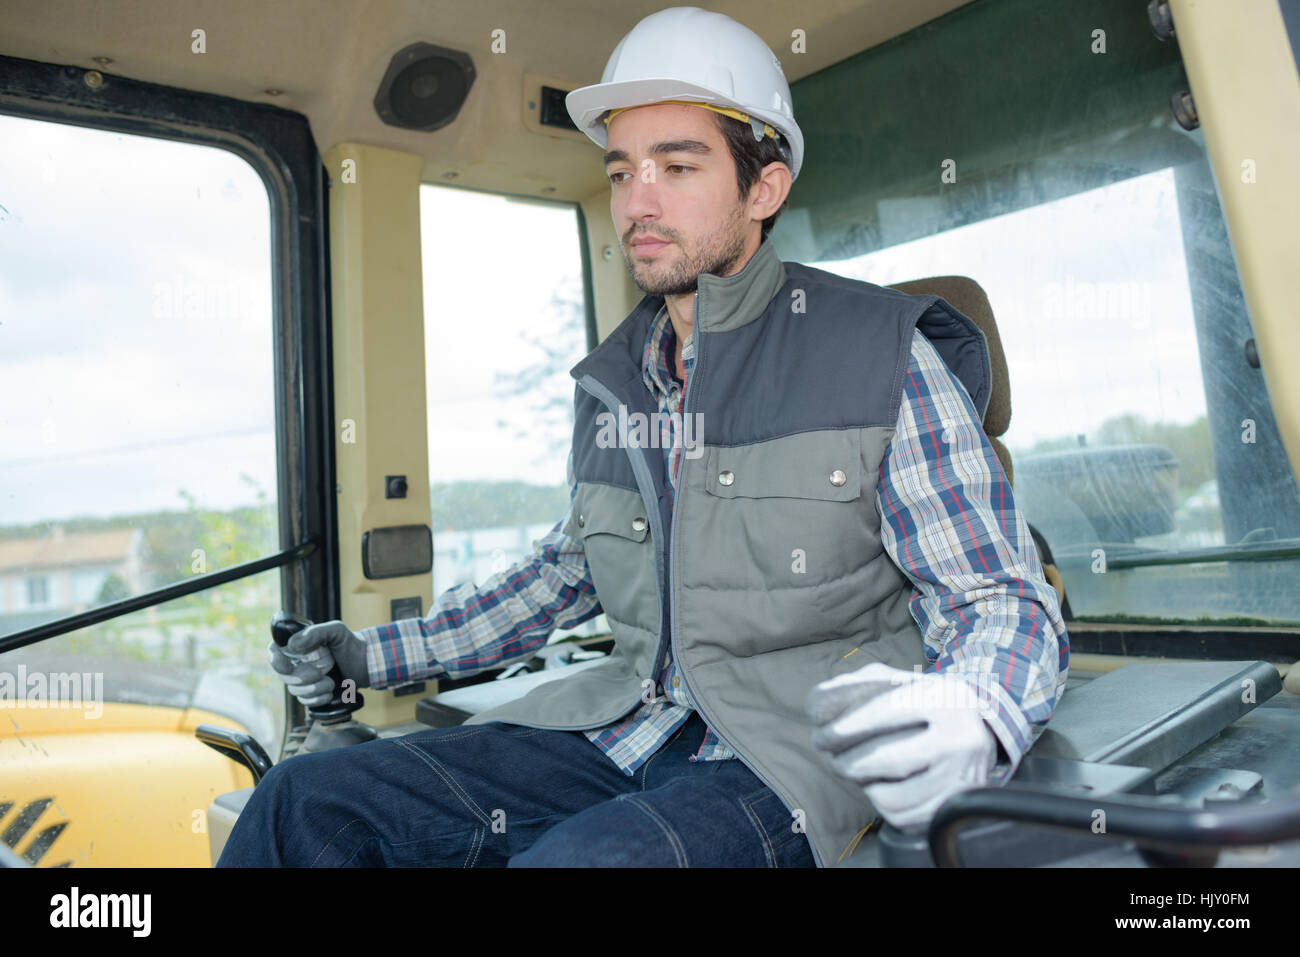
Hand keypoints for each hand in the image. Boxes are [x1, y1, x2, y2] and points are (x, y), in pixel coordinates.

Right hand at [267, 620, 369, 707]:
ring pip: (294, 690)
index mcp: (299, 645)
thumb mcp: (336, 630)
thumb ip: (315, 633)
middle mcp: (298, 662)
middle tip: (319, 673)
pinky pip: (305, 701)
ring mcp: (304, 679)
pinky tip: (329, 693)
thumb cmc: (351, 643)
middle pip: (284, 675)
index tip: (286, 667)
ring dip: (313, 689)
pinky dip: (317, 699)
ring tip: (331, 682)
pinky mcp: (313, 693)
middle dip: (301, 677)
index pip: (274, 652)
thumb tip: (292, 645)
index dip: (275, 661)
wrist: (367, 663)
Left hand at [805, 662, 997, 832]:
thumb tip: (816, 704)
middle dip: (847, 762)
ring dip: (863, 786)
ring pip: (891, 796)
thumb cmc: (923, 704)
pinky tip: (883, 786)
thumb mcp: (899, 682)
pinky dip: (883, 804)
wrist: (979, 732)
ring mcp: (963, 779)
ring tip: (859, 772)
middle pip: (888, 760)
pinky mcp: (955, 807)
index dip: (846, 727)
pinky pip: (903, 818)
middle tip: (833, 759)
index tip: (822, 736)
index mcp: (945, 700)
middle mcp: (961, 739)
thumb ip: (856, 685)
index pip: (886, 712)